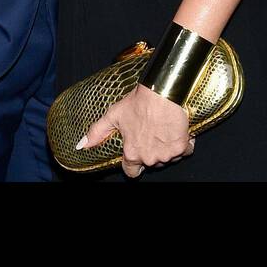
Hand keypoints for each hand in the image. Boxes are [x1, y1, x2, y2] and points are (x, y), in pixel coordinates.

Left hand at [78, 83, 194, 177]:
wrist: (162, 93)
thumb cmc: (139, 102)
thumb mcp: (113, 115)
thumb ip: (97, 132)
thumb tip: (82, 145)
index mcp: (132, 153)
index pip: (131, 172)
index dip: (133, 165)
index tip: (136, 157)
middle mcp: (149, 157)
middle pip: (151, 162)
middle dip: (151, 151)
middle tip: (151, 132)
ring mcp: (166, 154)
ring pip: (167, 157)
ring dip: (167, 147)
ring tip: (163, 128)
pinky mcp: (181, 147)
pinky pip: (184, 151)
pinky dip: (183, 143)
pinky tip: (177, 129)